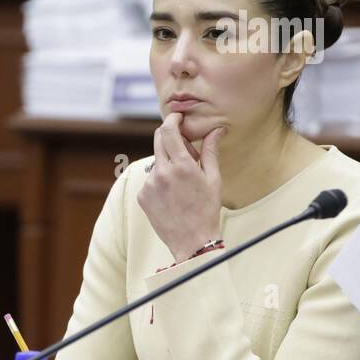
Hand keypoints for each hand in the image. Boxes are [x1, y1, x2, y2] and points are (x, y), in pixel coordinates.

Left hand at [138, 113, 226, 262]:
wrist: (192, 241)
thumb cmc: (207, 210)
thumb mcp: (213, 179)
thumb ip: (210, 151)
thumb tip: (217, 129)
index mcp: (182, 167)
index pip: (169, 131)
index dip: (172, 120)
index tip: (177, 118)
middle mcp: (162, 173)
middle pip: (158, 140)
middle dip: (170, 137)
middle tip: (186, 149)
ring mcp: (149, 185)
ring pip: (156, 162)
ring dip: (167, 164)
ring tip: (182, 184)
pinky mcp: (142, 196)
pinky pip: (150, 180)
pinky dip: (160, 181)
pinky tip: (172, 196)